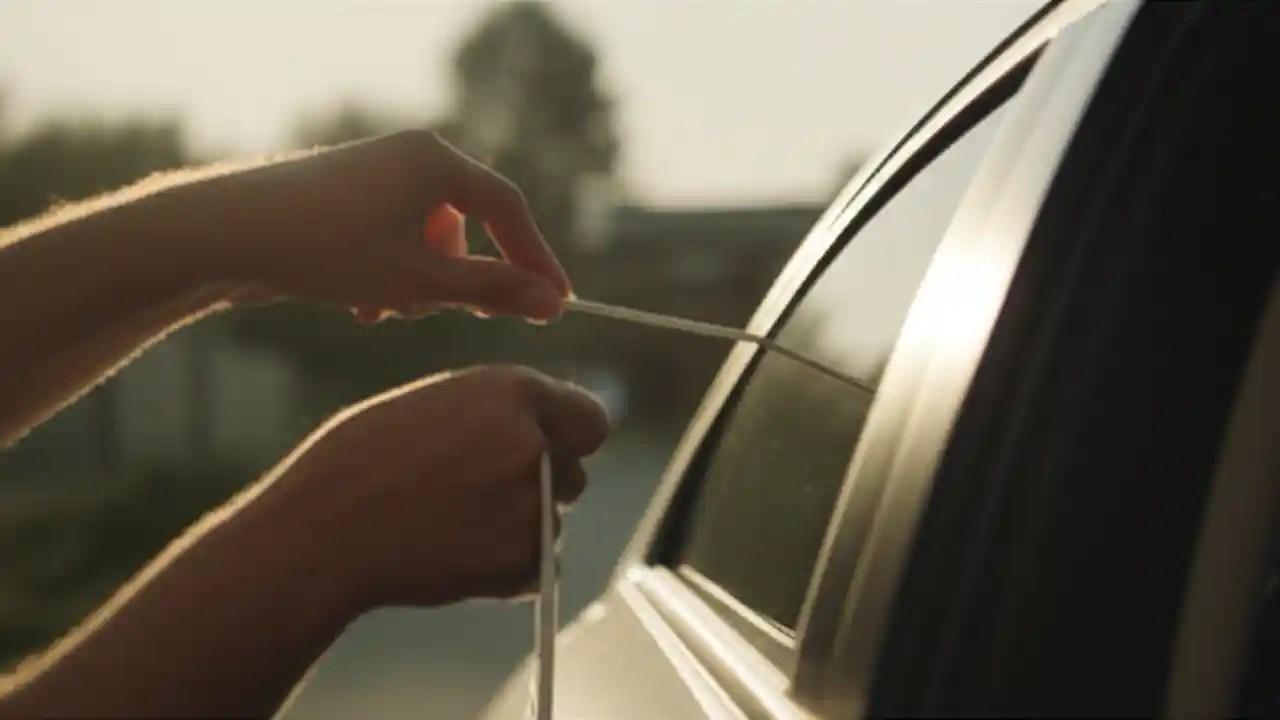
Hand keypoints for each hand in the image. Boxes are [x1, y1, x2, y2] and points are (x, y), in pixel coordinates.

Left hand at [198, 130, 569, 321]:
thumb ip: (492, 291)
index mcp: (435, 160)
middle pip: (466, 224)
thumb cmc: (326, 250)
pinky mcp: (344, 195)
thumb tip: (552, 304)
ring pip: (426, 240)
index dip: (536, 258)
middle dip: (459, 278)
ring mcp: (374, 173)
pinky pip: (393, 238)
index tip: (557, 304)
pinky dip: (390, 274)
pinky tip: (360, 304)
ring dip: (418, 284)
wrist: (224, 234)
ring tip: (383, 310)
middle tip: (456, 315)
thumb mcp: (420, 281)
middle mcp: (408, 156)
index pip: (509, 207)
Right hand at [249, 365, 608, 614]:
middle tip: (474, 496)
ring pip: (551, 522)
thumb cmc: (361, 459)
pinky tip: (455, 555)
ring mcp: (532, 505)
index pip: (588, 418)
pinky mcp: (521, 561)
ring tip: (449, 526)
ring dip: (519, 528)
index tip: (549, 451)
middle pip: (572, 473)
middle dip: (538, 485)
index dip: (567, 437)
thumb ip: (496, 413)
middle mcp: (533, 443)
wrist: (323, 530)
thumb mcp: (436, 404)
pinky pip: (539, 567)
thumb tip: (539, 432)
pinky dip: (508, 569)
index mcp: (511, 391)